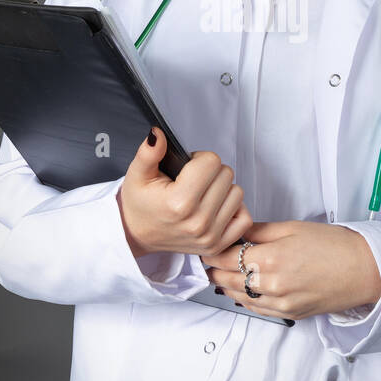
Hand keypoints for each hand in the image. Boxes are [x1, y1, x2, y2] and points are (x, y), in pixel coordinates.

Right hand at [116, 127, 252, 259]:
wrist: (136, 234)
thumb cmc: (140, 204)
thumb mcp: (137, 174)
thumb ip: (149, 152)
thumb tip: (158, 134)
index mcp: (179, 202)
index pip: (212, 162)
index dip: (199, 159)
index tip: (188, 168)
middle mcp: (197, 221)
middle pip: (226, 175)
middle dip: (211, 172)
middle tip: (193, 181)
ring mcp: (209, 236)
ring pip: (237, 194)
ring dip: (223, 190)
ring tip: (203, 194)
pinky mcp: (217, 246)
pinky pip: (244, 219)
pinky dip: (234, 210)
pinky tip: (216, 207)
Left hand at [203, 219, 380, 319]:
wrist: (365, 270)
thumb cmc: (335, 245)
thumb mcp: (293, 227)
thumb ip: (260, 230)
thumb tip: (238, 229)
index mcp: (270, 258)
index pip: (225, 257)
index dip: (211, 250)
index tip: (207, 243)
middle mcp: (270, 285)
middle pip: (226, 279)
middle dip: (213, 268)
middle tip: (207, 257)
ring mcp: (279, 303)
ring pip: (237, 297)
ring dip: (225, 284)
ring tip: (219, 272)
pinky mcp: (289, 314)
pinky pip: (255, 309)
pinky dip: (243, 299)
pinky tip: (241, 289)